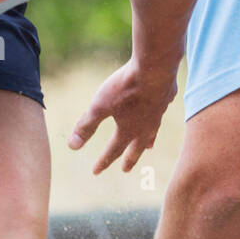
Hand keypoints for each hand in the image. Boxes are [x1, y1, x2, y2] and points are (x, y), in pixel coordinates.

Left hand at [68, 57, 177, 173]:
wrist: (156, 67)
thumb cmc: (125, 87)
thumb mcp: (99, 106)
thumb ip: (86, 126)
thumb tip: (72, 147)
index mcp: (129, 130)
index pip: (113, 150)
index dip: (103, 161)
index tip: (96, 171)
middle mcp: (146, 125)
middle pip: (137, 147)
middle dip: (130, 158)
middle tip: (126, 169)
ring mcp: (159, 112)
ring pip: (153, 131)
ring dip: (148, 140)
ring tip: (149, 146)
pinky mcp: (167, 96)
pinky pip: (162, 110)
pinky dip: (158, 115)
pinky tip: (158, 112)